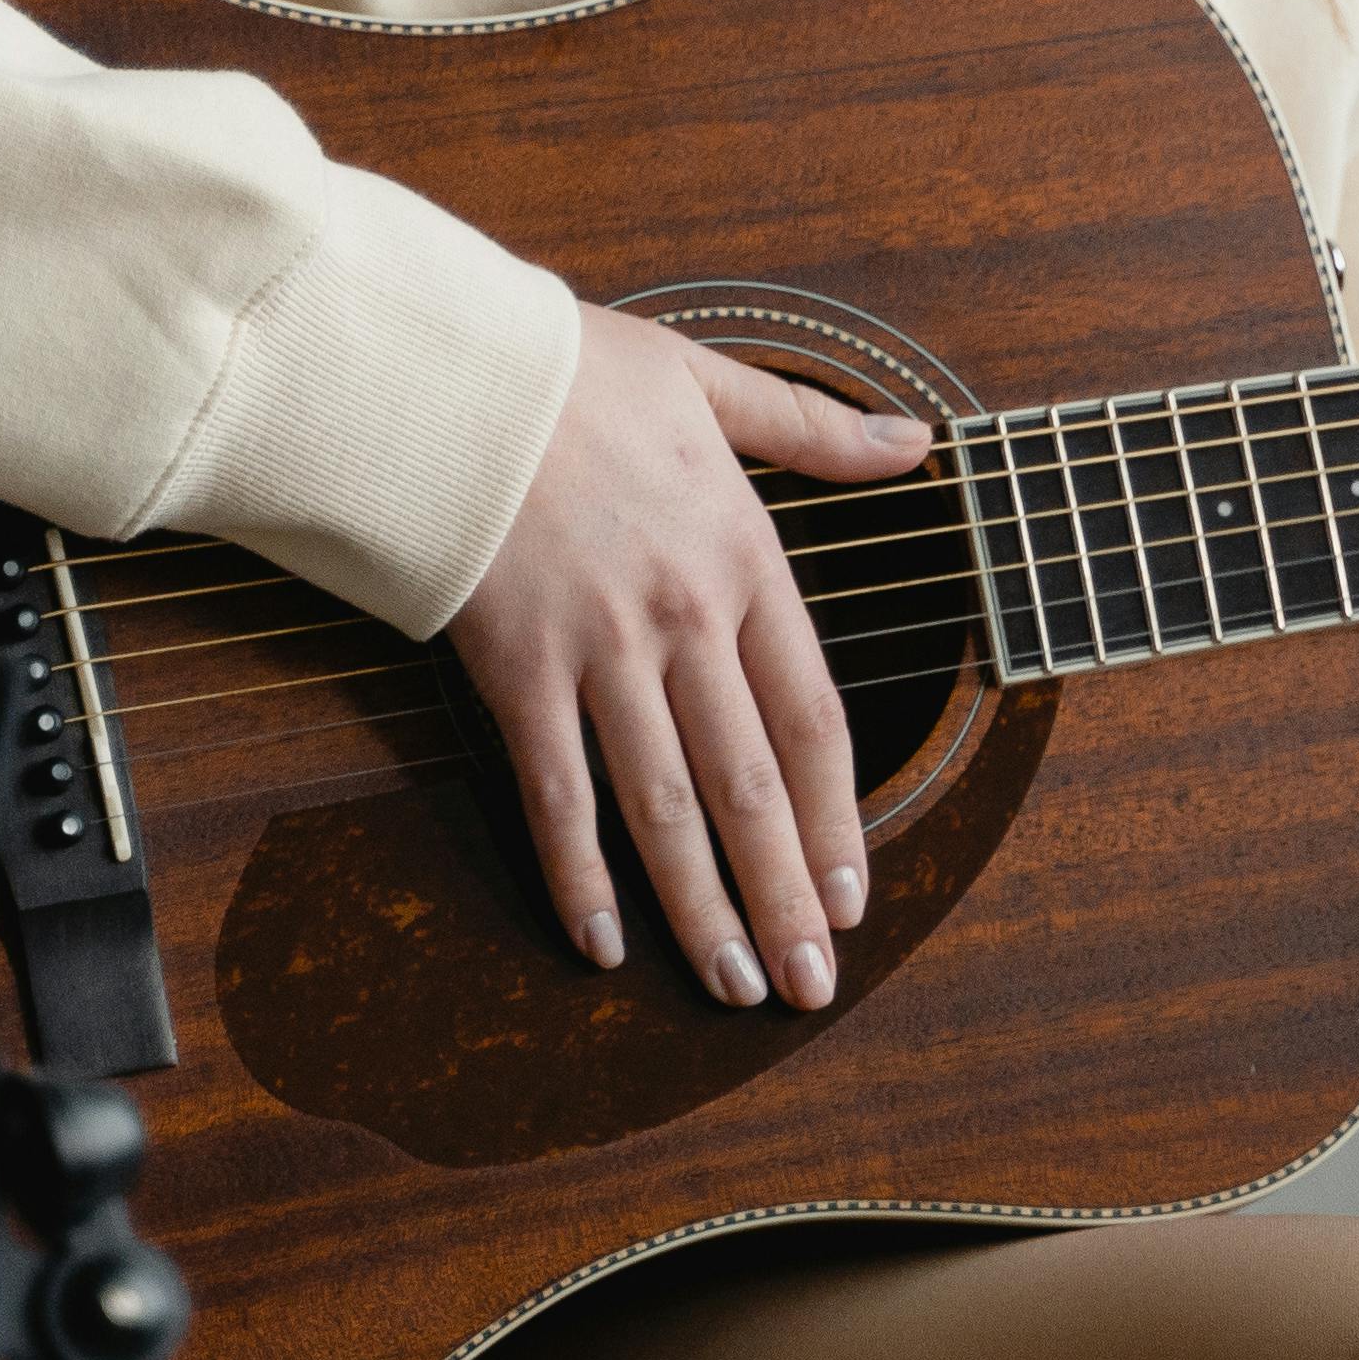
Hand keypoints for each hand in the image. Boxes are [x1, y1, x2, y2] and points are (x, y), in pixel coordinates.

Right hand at [451, 308, 925, 1010]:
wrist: (443, 374)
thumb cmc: (571, 371)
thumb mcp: (708, 381)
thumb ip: (814, 428)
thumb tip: (915, 442)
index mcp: (741, 558)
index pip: (812, 716)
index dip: (835, 817)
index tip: (851, 895)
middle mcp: (683, 619)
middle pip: (750, 785)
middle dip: (783, 896)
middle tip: (811, 986)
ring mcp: (599, 652)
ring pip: (665, 808)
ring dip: (703, 908)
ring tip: (736, 988)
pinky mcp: (515, 671)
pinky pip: (557, 793)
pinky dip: (580, 874)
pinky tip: (604, 942)